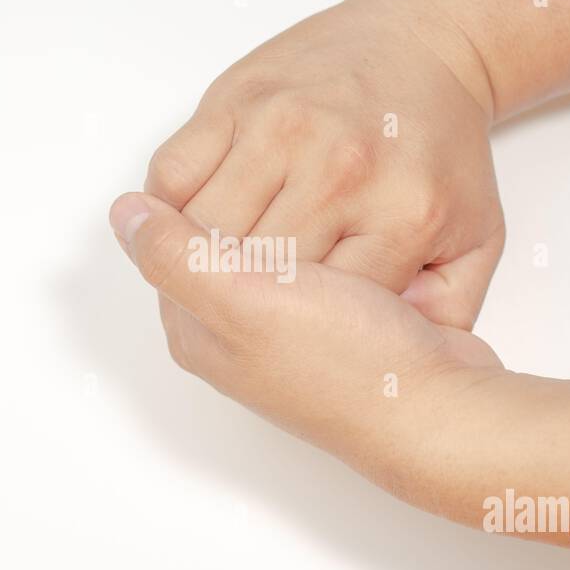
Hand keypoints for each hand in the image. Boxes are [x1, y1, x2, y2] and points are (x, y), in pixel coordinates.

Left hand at [110, 192, 504, 498]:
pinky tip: (364, 214)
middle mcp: (237, 328)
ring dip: (305, 209)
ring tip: (342, 193)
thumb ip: (177, 255)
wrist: (444, 407)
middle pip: (224, 235)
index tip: (249, 163)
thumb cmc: (346, 365)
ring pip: (278, 234)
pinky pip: (325, 248)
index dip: (205, 193)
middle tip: (304, 172)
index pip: (173, 237)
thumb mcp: (243, 304)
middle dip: (258, 200)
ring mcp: (292, 319)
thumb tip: (125, 213)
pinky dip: (340, 227)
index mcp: (200, 329)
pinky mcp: (343, 309)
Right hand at [144, 0, 503, 330]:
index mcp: (402, 214)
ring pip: (203, 232)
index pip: (325, 312)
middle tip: (244, 315)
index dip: (301, 333)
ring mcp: (282, 129)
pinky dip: (167, 209)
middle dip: (244, 304)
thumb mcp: (475, 241)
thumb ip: (443, 314)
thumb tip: (386, 355)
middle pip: (255, 277)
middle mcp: (339, 171)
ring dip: (199, 262)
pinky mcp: (235, 99)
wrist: (424, 42)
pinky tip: (193, 224)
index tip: (295, 334)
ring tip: (213, 278)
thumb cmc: (440, 147)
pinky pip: (172, 175)